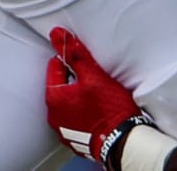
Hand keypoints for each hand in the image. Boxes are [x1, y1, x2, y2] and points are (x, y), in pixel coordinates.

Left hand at [45, 27, 151, 168]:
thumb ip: (74, 54)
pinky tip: (96, 111)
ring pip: (67, 101)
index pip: (55, 65)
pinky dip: (81, 111)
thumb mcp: (94, 76)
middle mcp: (53, 114)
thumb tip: (56, 34)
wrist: (124, 142)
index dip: (72, 61)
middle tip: (94, 82)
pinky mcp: (73, 138)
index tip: (87, 66)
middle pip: (61, 84)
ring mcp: (62, 128)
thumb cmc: (110, 109)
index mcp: (54, 97)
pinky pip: (73, 117)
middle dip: (75, 79)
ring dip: (78, 96)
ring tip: (97, 97)